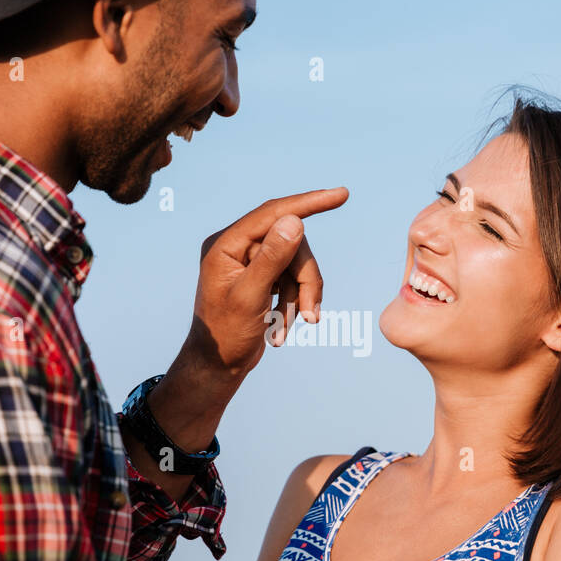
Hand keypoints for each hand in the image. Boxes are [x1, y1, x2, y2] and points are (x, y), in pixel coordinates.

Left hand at [181, 187, 348, 378]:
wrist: (219, 365)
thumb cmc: (226, 334)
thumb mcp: (250, 296)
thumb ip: (271, 258)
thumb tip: (295, 221)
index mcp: (226, 244)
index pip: (273, 213)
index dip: (309, 203)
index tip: (341, 194)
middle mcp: (238, 246)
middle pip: (293, 245)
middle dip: (305, 281)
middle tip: (310, 316)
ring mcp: (252, 261)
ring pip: (298, 264)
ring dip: (301, 297)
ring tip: (288, 328)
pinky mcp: (264, 276)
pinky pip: (294, 279)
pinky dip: (296, 303)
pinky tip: (281, 328)